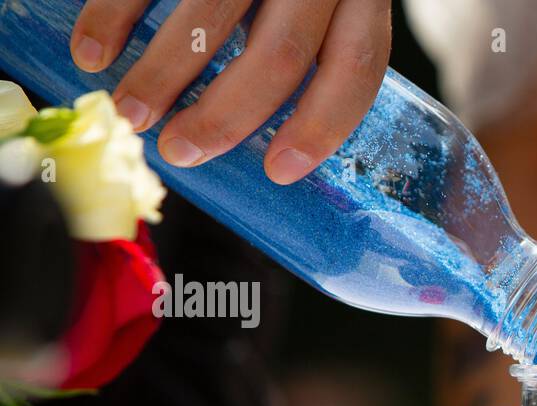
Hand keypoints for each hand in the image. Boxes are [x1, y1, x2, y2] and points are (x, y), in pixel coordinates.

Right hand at [69, 0, 391, 183]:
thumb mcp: (318, 4)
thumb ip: (302, 48)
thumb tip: (252, 137)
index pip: (356, 67)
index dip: (321, 124)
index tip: (279, 170)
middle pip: (282, 52)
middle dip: (228, 114)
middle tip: (182, 150)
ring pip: (212, 14)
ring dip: (164, 75)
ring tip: (133, 116)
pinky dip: (114, 16)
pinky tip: (94, 54)